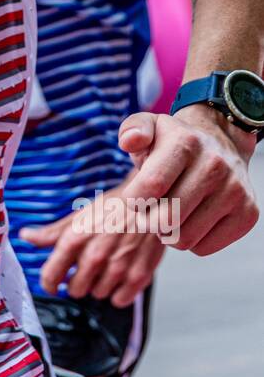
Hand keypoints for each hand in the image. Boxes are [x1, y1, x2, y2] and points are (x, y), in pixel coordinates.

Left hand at [18, 179, 164, 307]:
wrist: (153, 201)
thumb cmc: (115, 207)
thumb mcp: (80, 216)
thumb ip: (52, 232)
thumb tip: (26, 236)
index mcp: (75, 239)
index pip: (50, 276)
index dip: (49, 283)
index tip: (53, 283)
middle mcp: (95, 256)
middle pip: (75, 290)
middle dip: (77, 282)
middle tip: (86, 269)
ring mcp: (118, 268)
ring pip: (98, 295)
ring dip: (99, 285)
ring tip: (107, 267)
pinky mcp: (139, 276)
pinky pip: (120, 300)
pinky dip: (119, 292)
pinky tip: (121, 276)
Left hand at [116, 108, 258, 255]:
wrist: (222, 145)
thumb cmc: (174, 143)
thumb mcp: (150, 127)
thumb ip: (132, 130)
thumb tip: (129, 142)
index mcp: (186, 143)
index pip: (151, 186)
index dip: (134, 200)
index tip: (136, 196)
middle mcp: (215, 165)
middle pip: (166, 219)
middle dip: (149, 220)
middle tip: (151, 210)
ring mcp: (235, 190)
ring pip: (183, 239)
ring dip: (168, 234)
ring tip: (170, 214)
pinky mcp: (248, 214)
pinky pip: (203, 248)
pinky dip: (190, 241)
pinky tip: (191, 220)